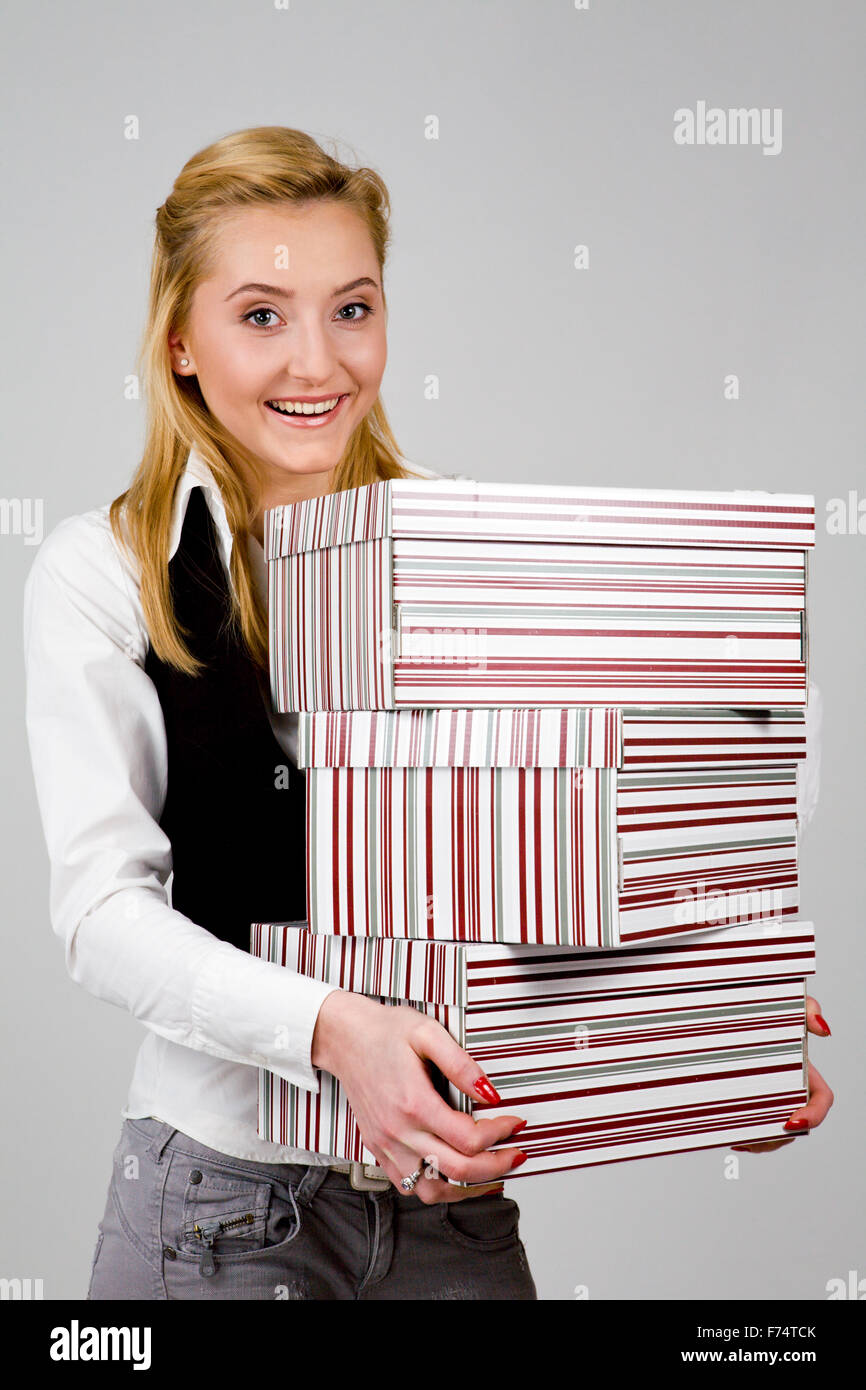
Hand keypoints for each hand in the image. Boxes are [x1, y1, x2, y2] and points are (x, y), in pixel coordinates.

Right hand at [311, 990, 526, 1201]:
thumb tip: (490, 1093)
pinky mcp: (378, 1149)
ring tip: (491, 1175)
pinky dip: (437, 1188)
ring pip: (432, 1190)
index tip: (514, 1122)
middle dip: (496, 1166)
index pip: (468, 1138)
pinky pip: (409, 1186)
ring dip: (467, 1189)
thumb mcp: (427, 1032)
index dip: (500, 1134)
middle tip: (515, 1154)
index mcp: (414, 1102)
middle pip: (457, 1170)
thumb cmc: (384, 1032)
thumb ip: (461, 1064)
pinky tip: (454, 1174)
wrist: (344, 1038)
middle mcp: (398, 1131)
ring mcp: (386, 1144)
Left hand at [730, 994, 832, 1152]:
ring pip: (774, 1131)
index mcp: (804, 1074)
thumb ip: (808, 1008)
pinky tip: (732, 1136)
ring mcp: (771, 1100)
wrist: (728, 1019)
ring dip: (761, 1140)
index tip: (793, 1120)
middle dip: (779, 1136)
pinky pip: (754, 1129)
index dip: (814, 1116)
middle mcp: (790, 1091)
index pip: (821, 1101)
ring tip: (741, 1138)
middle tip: (755, 1135)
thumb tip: (823, 1028)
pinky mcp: (751, 1105)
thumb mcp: (786, 1007)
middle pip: (795, 1125)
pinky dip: (745, 1136)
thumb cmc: (763, 1017)